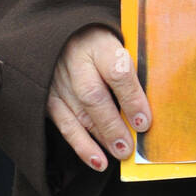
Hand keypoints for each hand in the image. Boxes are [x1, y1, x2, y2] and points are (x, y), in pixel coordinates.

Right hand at [47, 26, 150, 171]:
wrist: (65, 35)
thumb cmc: (102, 44)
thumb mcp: (120, 44)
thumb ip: (132, 70)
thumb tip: (147, 108)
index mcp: (99, 43)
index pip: (116, 71)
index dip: (131, 98)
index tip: (144, 121)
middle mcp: (75, 61)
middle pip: (94, 96)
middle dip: (113, 125)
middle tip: (130, 146)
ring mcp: (59, 81)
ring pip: (79, 114)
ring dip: (101, 139)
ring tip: (121, 154)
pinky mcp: (48, 98)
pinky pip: (65, 126)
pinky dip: (82, 146)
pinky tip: (98, 161)